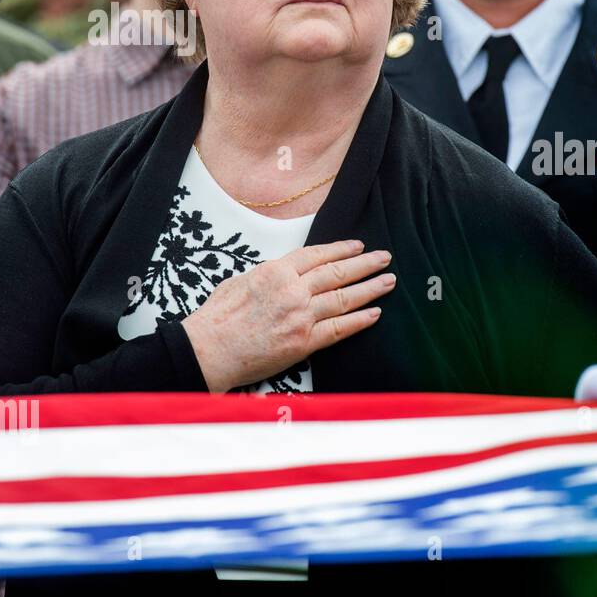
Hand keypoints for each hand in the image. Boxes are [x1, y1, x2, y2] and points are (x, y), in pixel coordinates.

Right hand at [181, 239, 394, 391]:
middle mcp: (293, 290)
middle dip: (365, 264)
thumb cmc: (217, 318)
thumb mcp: (241, 281)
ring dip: (370, 289)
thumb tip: (287, 273)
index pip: (317, 255)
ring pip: (344, 298)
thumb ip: (270, 275)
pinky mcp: (304, 342)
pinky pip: (339, 329)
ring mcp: (300, 316)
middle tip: (384, 257)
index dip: (341, 249)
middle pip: (338, 273)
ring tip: (388, 281)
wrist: (207, 350)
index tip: (357, 246)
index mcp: (276, 271)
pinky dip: (360, 320)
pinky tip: (375, 313)